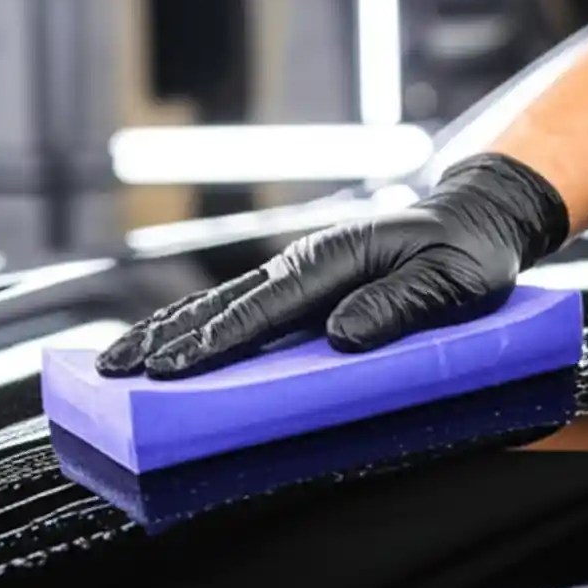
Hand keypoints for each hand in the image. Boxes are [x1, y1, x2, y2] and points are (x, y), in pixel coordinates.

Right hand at [97, 153, 568, 378]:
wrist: (473, 217)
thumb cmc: (469, 253)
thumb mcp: (454, 280)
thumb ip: (400, 305)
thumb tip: (341, 335)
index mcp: (334, 259)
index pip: (264, 307)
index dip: (216, 340)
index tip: (172, 367)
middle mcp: (303, 261)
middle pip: (220, 302)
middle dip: (165, 337)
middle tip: (115, 369)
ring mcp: (296, 269)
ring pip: (215, 301)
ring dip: (163, 329)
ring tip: (114, 358)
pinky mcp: (297, 282)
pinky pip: (234, 304)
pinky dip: (192, 323)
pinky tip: (162, 341)